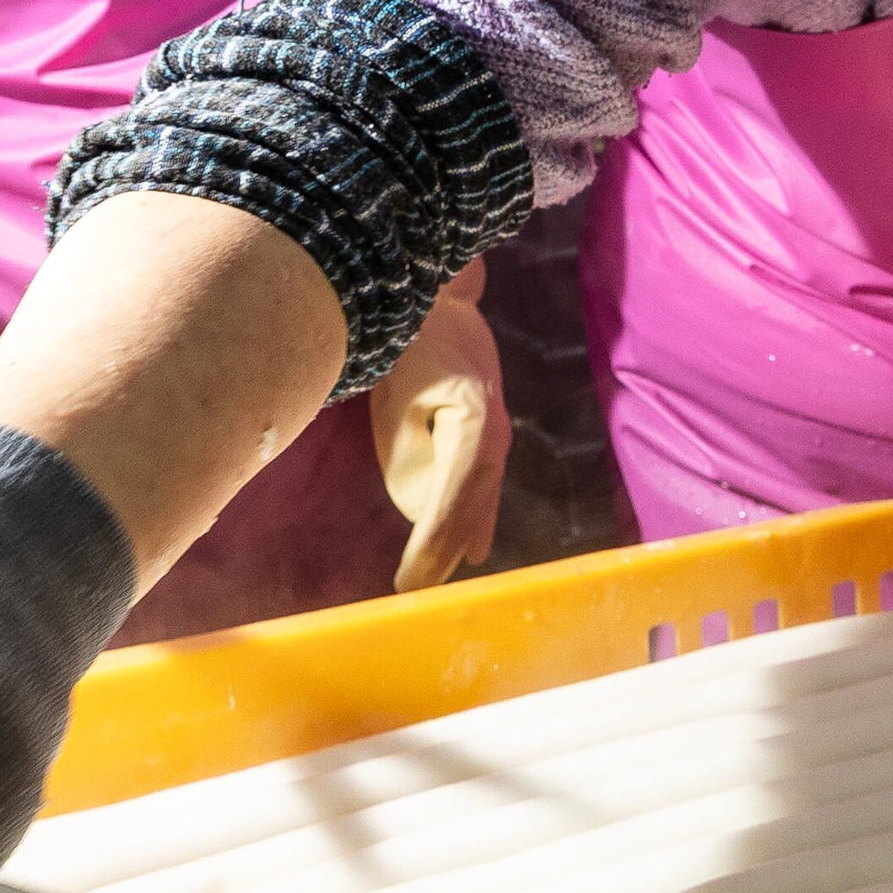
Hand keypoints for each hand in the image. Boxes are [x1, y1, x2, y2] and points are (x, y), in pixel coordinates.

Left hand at [370, 264, 507, 589]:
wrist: (441, 303)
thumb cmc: (408, 344)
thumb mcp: (394, 393)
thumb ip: (406, 450)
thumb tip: (419, 504)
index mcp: (474, 418)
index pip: (453, 493)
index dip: (434, 540)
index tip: (411, 577)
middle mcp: (494, 430)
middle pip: (471, 502)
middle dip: (445, 549)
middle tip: (416, 589)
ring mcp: (497, 432)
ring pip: (480, 498)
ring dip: (460, 539)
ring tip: (440, 581)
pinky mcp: (488, 434)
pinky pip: (481, 486)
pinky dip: (475, 520)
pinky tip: (476, 549)